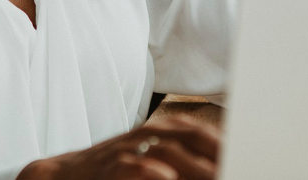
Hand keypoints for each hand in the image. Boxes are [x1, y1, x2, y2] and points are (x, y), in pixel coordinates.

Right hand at [18, 115, 218, 179]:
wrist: (62, 174)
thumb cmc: (110, 171)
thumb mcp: (145, 160)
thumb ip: (176, 161)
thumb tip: (209, 166)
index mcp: (157, 132)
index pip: (197, 131)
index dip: (221, 142)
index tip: (245, 154)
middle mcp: (144, 136)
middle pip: (187, 135)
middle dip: (214, 150)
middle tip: (235, 165)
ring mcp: (126, 149)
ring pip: (164, 148)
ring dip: (192, 163)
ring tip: (216, 174)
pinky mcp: (107, 166)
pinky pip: (131, 165)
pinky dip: (150, 170)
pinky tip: (167, 178)